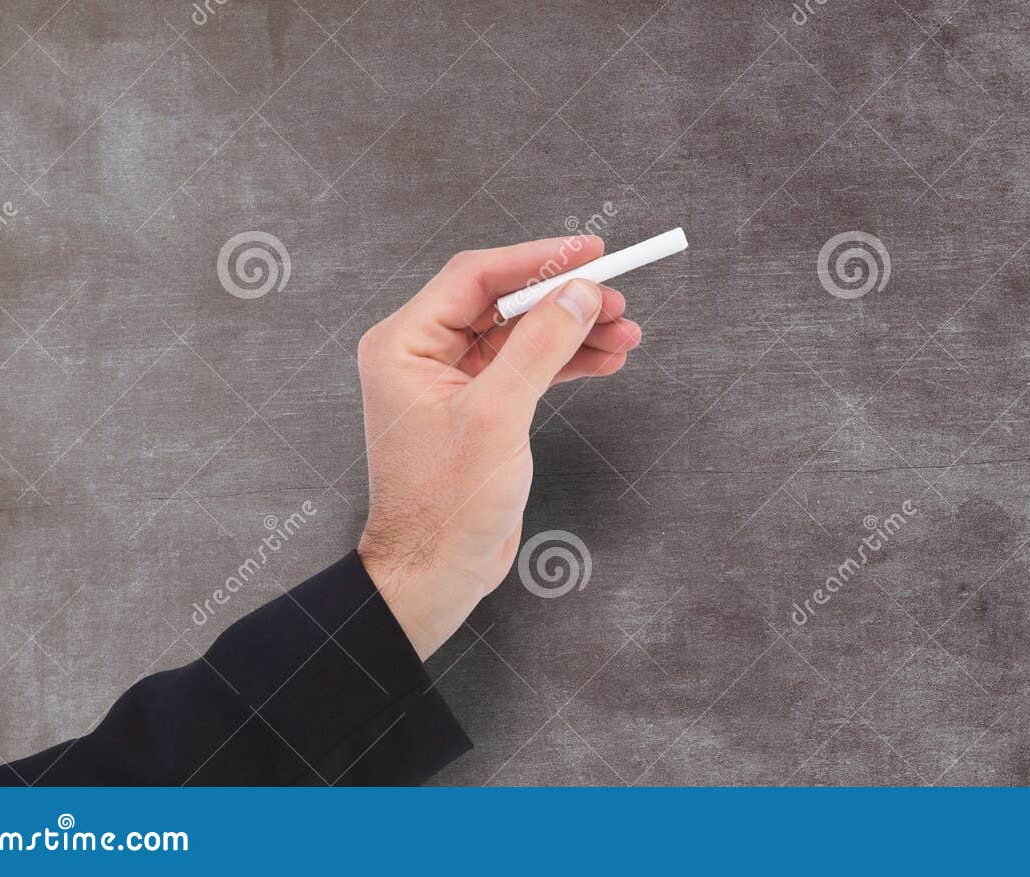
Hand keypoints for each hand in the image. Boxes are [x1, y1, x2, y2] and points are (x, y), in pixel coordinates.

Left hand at [354, 236, 641, 658]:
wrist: (434, 574)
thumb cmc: (445, 507)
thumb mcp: (497, 417)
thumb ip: (540, 347)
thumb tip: (579, 293)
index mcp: (404, 344)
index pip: (477, 277)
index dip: (538, 260)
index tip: (591, 252)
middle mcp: (421, 355)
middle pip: (503, 302)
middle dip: (563, 299)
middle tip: (617, 299)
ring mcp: (449, 382)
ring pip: (520, 334)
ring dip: (572, 331)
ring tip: (625, 333)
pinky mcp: (476, 409)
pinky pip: (524, 368)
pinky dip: (564, 362)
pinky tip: (605, 359)